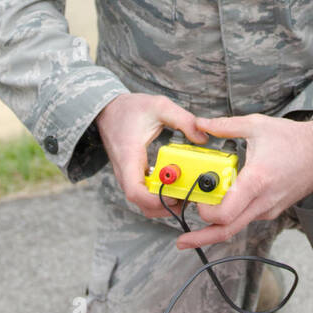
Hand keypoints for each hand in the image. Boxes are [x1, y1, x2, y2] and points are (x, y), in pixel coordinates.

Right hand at [95, 92, 208, 219]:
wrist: (109, 110)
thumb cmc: (130, 108)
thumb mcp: (159, 106)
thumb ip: (183, 119)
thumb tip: (203, 138)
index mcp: (129, 157)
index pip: (135, 191)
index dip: (155, 200)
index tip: (173, 195)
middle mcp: (126, 172)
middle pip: (142, 204)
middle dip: (166, 206)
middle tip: (187, 196)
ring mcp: (129, 176)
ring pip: (144, 203)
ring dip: (164, 203)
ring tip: (184, 192)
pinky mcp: (134, 175)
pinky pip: (146, 194)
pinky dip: (160, 196)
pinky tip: (176, 185)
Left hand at [174, 112, 312, 251]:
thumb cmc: (292, 138)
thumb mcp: (256, 125)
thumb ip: (224, 126)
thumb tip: (200, 123)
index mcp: (256, 180)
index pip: (226, 213)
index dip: (205, 213)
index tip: (195, 201)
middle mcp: (263, 200)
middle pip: (228, 231)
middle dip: (202, 238)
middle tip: (182, 240)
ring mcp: (269, 208)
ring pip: (238, 226)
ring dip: (216, 226)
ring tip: (198, 218)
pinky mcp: (273, 209)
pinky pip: (248, 218)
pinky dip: (232, 217)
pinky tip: (221, 205)